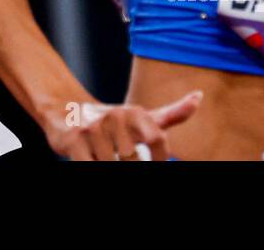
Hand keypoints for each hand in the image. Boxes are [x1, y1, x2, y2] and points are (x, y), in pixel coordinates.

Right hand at [42, 91, 201, 160]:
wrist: (64, 109)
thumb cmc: (111, 121)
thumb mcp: (141, 117)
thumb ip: (172, 113)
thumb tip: (199, 97)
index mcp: (135, 112)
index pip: (157, 139)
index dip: (160, 158)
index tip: (155, 164)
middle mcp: (115, 116)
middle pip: (133, 159)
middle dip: (131, 166)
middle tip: (123, 160)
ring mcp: (93, 128)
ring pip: (111, 165)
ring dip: (109, 165)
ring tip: (105, 158)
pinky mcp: (74, 140)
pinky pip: (90, 166)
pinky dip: (93, 166)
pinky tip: (93, 161)